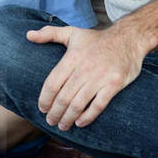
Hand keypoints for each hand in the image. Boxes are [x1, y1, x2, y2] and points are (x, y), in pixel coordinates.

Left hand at [27, 24, 145, 130]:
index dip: (45, 99)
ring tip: (63, 125)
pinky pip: (98, 105)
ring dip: (68, 118)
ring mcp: (100, 77)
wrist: (129, 39)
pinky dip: (88, 117)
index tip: (42, 108)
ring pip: (78, 104)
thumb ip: (49, 33)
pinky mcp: (114, 85)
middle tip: (50, 121)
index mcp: (72, 57)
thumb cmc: (97, 39)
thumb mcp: (72, 32)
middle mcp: (84, 68)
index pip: (52, 83)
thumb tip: (28, 36)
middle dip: (55, 113)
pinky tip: (80, 122)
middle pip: (64, 97)